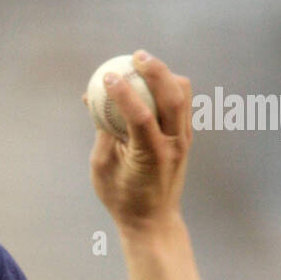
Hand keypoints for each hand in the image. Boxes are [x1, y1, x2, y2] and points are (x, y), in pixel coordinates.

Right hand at [82, 51, 191, 232]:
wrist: (153, 222)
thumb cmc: (122, 199)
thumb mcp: (102, 168)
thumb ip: (102, 131)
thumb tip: (93, 99)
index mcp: (151, 156)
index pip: (141, 116)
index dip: (123, 92)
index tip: (106, 77)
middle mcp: (173, 146)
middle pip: (173, 96)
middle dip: (155, 69)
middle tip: (135, 57)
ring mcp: (184, 141)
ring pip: (183, 94)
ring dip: (165, 74)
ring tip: (145, 64)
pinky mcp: (187, 138)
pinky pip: (183, 102)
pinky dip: (169, 87)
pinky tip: (152, 82)